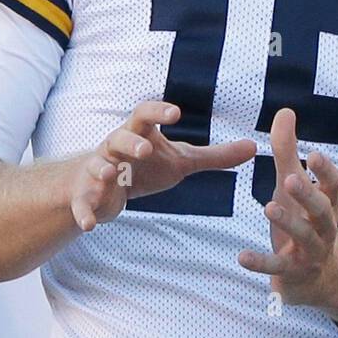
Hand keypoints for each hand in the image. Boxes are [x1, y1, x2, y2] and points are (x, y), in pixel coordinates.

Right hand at [69, 100, 255, 230]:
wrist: (103, 185)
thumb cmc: (146, 166)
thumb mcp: (182, 161)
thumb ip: (216, 156)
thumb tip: (254, 147)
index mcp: (140, 133)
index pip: (146, 114)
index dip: (160, 111)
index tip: (176, 113)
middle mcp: (116, 146)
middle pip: (120, 137)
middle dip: (132, 142)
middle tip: (145, 148)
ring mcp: (99, 169)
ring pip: (98, 166)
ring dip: (103, 170)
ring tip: (112, 175)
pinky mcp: (86, 194)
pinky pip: (82, 202)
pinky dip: (85, 212)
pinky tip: (91, 225)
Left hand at [238, 109, 337, 321]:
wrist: (316, 277)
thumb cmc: (303, 218)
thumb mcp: (293, 185)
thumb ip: (288, 150)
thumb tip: (285, 111)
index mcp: (326, 202)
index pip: (333, 185)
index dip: (325, 171)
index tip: (314, 154)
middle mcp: (324, 226)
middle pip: (322, 210)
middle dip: (307, 194)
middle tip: (290, 179)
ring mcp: (311, 251)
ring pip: (305, 237)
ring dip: (288, 223)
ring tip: (268, 207)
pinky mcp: (293, 272)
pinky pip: (279, 267)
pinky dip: (262, 263)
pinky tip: (242, 257)